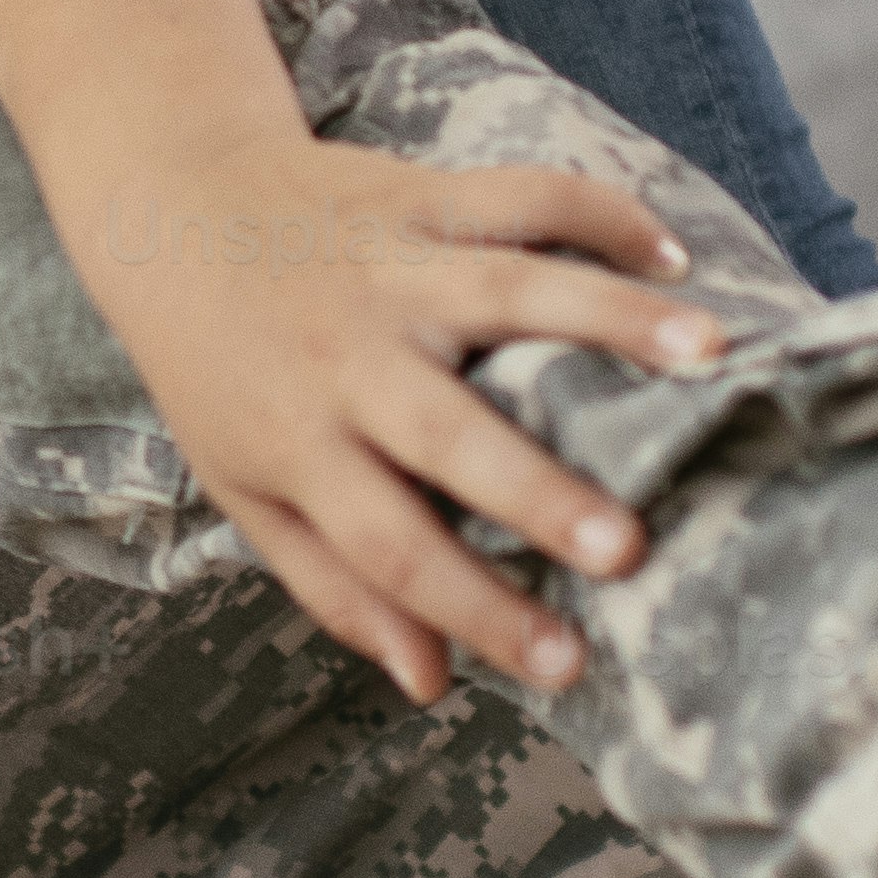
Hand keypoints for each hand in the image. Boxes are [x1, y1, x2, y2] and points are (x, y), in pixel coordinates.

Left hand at [75, 132, 736, 704]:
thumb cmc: (221, 371)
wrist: (168, 205)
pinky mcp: (421, 194)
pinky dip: (601, 215)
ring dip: (611, 320)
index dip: (474, 611)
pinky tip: (672, 259)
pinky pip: (522, 196)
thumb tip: (432, 683)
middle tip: (630, 547)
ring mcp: (389, 267)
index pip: (390, 548)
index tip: (564, 667)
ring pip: (510, 289)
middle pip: (449, 431)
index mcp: (300, 443)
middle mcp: (348, 357)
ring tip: (709, 353)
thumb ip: (337, 585)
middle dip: (542, 492)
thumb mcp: (246, 487)